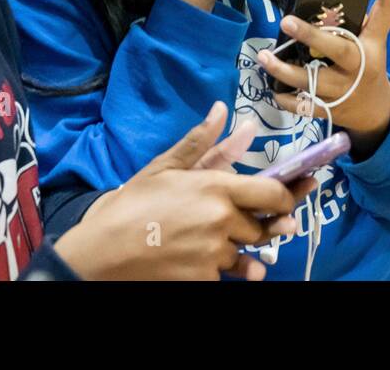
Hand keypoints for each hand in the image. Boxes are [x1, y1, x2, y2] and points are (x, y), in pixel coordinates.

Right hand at [54, 101, 315, 280]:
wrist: (101, 253)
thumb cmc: (132, 205)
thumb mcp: (165, 167)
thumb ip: (201, 142)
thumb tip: (221, 110)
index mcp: (216, 188)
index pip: (274, 194)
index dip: (288, 196)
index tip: (288, 197)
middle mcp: (222, 221)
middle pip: (264, 227)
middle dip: (260, 225)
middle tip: (247, 221)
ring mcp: (214, 254)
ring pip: (244, 253)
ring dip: (237, 248)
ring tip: (211, 239)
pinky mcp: (203, 280)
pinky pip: (225, 275)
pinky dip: (218, 268)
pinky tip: (197, 257)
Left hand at [256, 0, 389, 154]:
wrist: (376, 111)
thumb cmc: (367, 65)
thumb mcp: (372, 42)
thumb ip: (360, 19)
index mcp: (373, 44)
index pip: (388, 10)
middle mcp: (361, 66)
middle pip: (339, 49)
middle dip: (311, 35)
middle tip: (285, 20)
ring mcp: (345, 91)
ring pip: (313, 81)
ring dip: (284, 70)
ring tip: (263, 56)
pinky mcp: (331, 109)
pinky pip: (304, 105)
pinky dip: (287, 99)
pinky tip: (273, 88)